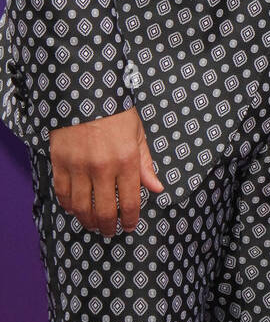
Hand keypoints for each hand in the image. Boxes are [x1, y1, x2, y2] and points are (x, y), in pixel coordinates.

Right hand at [49, 106, 163, 236]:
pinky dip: (68, 205)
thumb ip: (145, 164)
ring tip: (93, 224)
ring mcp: (78, 167)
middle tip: (110, 231)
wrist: (84, 90)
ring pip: (81, 207)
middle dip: (108, 226)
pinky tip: (74, 208)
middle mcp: (102, 168)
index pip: (130, 202)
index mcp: (126, 160)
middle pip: (104, 211)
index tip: (129, 226)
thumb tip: (157, 188)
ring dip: (87, 220)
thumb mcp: (138, 133)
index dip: (130, 220)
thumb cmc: (116, 110)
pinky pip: (62, 193)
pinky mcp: (60, 162)